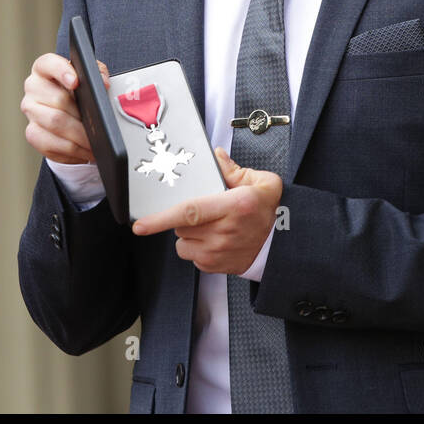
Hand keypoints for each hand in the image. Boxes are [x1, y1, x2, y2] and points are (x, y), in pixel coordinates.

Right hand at [20, 52, 109, 162]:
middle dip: (81, 115)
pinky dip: (70, 151)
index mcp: (45, 68)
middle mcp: (33, 87)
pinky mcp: (32, 133)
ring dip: (79, 136)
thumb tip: (103, 84)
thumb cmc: (79, 91)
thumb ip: (98, 73)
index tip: (76, 82)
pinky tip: (84, 152)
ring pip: (54, 124)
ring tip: (96, 143)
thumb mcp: (91, 76)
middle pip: (57, 100)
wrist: (70, 112)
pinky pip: (50, 145)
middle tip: (100, 127)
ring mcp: (31, 111)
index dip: (61, 71)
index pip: (48, 64)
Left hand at [132, 147, 281, 275]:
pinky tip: (215, 241)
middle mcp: (225, 231)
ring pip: (183, 243)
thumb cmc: (269, 211)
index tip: (140, 225)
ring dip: (189, 235)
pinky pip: (192, 257)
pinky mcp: (216, 266)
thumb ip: (233, 169)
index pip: (190, 211)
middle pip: (182, 226)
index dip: (161, 219)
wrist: (282, 244)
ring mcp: (219, 252)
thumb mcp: (261, 182)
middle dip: (186, 218)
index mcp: (234, 205)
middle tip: (206, 212)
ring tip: (210, 228)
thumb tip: (215, 156)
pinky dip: (197, 249)